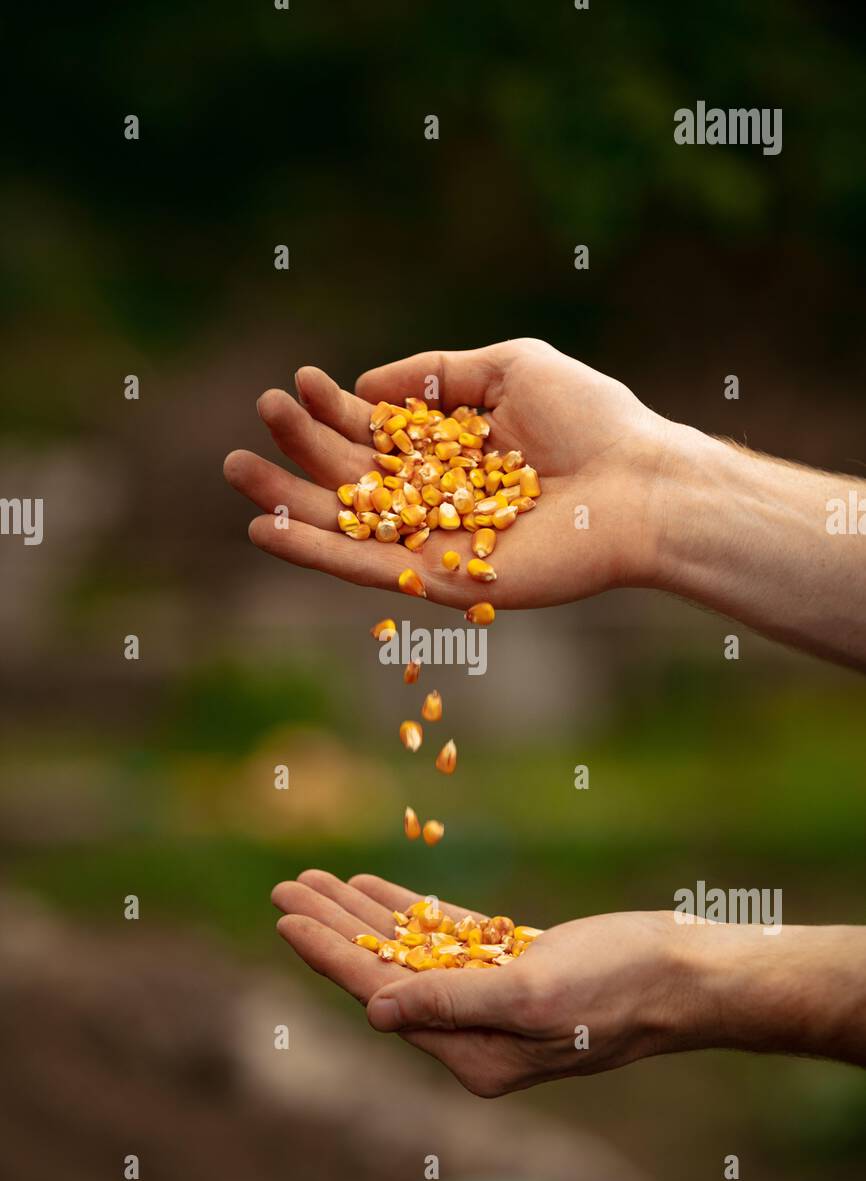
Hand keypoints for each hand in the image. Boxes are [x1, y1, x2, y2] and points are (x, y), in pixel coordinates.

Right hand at [224, 339, 668, 609]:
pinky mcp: (438, 581)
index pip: (375, 431)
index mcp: (451, 449)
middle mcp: (437, 498)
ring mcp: (434, 542)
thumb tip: (364, 385)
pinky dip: (312, 552)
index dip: (335, 408)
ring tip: (237, 470)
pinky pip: (364, 567)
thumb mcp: (508, 369)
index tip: (300, 380)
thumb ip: (433, 374)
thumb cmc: (589, 419)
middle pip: (349, 477)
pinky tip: (264, 531)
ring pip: (344, 523)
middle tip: (260, 412)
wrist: (635, 484)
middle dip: (300, 447)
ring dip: (287, 500)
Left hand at [271, 870, 686, 1096]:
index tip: (286, 918)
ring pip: (409, 950)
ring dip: (361, 914)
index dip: (329, 954)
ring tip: (314, 879)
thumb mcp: (532, 993)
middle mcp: (475, 1034)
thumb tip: (376, 1013)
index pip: (381, 996)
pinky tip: (374, 887)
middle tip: (284, 887)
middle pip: (384, 971)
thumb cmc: (620, 986)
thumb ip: (451, 1003)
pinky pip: (445, 939)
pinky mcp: (514, 968)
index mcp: (473, 1054)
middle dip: (332, 928)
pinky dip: (408, 911)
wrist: (688, 974)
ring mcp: (494, 1000)